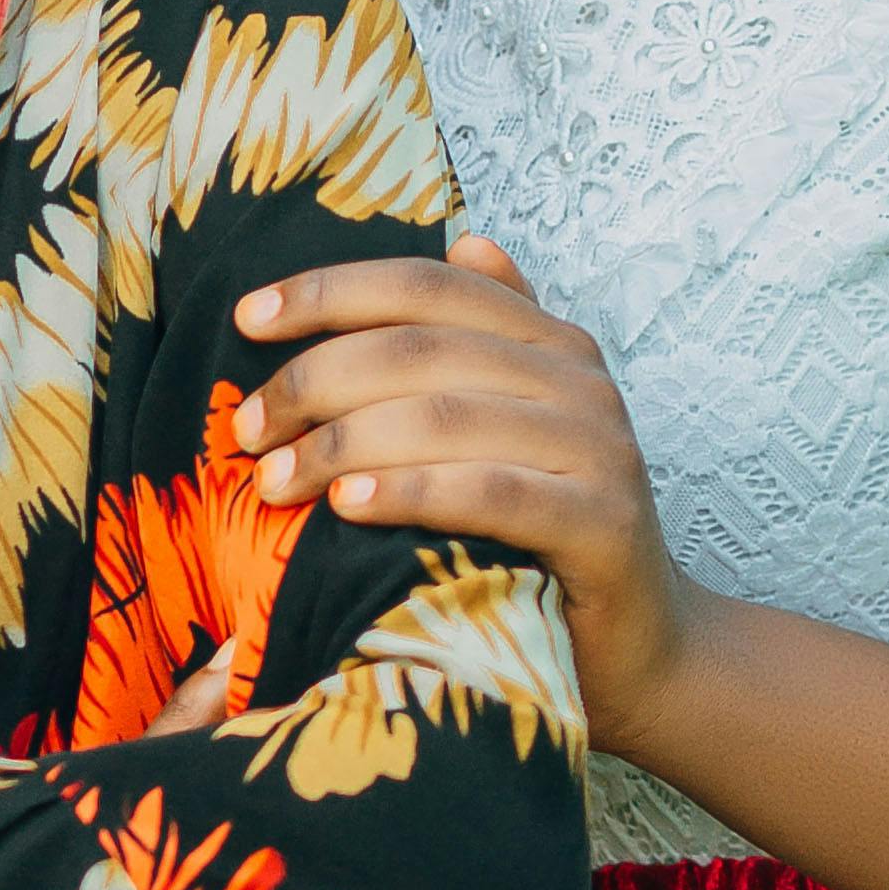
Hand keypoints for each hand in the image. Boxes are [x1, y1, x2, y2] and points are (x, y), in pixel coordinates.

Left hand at [231, 235, 691, 754]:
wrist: (642, 649)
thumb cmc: (545, 541)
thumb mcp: (512, 432)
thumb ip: (484, 345)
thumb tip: (470, 240)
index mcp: (548, 343)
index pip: (426, 287)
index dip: (330, 292)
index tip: (247, 320)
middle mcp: (579, 382)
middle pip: (422, 349)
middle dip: (315, 380)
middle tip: (246, 428)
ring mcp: (598, 449)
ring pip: (446, 416)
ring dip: (341, 443)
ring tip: (272, 480)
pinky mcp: (602, 524)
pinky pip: (490, 494)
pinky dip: (409, 492)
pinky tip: (345, 506)